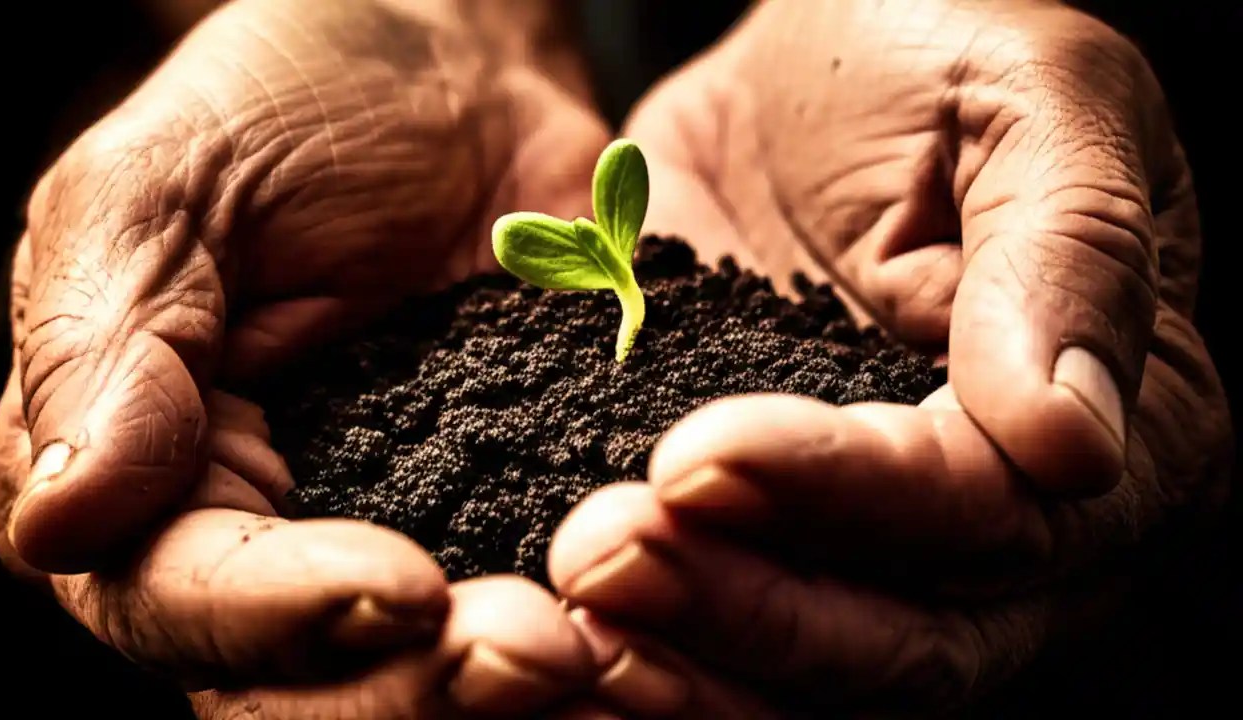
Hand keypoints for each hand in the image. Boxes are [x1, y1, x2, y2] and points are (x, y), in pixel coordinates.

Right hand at [0, 0, 609, 713]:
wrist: (456, 74)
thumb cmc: (287, 102)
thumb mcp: (160, 188)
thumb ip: (105, 350)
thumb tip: (63, 522)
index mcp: (145, 471)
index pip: (177, 601)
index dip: (281, 621)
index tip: (404, 592)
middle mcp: (263, 534)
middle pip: (304, 686)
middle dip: (414, 688)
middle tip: (542, 650)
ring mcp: (395, 532)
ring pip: (423, 677)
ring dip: (509, 692)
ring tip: (606, 653)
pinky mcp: (507, 511)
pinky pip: (535, 598)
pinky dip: (596, 635)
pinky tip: (655, 626)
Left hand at [548, 0, 1232, 714]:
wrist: (812, 68)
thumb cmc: (937, 55)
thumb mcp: (1031, 94)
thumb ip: (1070, 252)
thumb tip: (1071, 441)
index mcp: (1131, 419)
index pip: (993, 511)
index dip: (847, 497)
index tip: (700, 455)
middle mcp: (1025, 524)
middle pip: (908, 636)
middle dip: (751, 609)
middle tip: (602, 555)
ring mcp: (898, 548)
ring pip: (818, 669)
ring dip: (690, 657)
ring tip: (575, 590)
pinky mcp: (788, 538)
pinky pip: (737, 635)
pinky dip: (662, 651)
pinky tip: (576, 631)